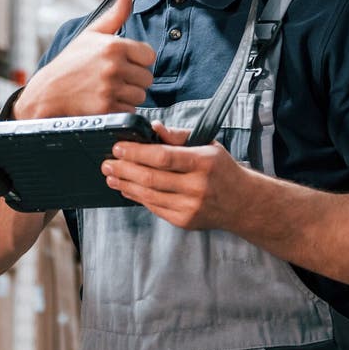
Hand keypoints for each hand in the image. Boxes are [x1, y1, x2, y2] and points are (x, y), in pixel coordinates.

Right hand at [15, 0, 155, 119]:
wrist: (48, 91)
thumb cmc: (71, 61)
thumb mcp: (92, 33)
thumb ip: (116, 14)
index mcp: (114, 45)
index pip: (149, 56)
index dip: (139, 60)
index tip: (125, 61)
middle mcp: (114, 66)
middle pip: (147, 78)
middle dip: (134, 79)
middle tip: (115, 77)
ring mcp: (110, 88)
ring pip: (140, 96)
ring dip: (128, 95)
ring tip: (109, 88)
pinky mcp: (106, 108)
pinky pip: (130, 111)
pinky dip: (121, 108)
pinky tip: (105, 100)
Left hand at [101, 121, 252, 230]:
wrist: (241, 202)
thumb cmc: (220, 168)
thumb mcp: (206, 144)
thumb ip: (178, 136)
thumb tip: (152, 128)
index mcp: (204, 162)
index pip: (164, 157)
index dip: (137, 152)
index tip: (118, 147)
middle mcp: (197, 186)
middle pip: (152, 178)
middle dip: (124, 169)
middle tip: (107, 162)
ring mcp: (190, 207)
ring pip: (149, 195)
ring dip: (126, 185)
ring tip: (111, 176)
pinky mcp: (185, 221)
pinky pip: (155, 208)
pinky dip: (137, 197)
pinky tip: (127, 188)